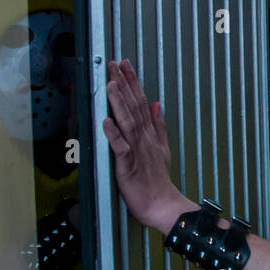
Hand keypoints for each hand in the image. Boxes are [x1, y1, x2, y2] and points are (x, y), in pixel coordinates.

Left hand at [102, 59, 186, 231]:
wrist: (162, 205)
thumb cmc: (158, 180)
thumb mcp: (162, 148)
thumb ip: (159, 125)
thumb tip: (157, 104)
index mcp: (149, 133)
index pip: (140, 102)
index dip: (132, 82)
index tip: (125, 64)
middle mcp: (143, 138)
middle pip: (133, 106)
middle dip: (124, 83)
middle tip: (115, 64)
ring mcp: (136, 150)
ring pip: (127, 122)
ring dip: (119, 103)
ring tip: (112, 84)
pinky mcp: (128, 165)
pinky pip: (120, 148)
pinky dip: (113, 135)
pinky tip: (106, 121)